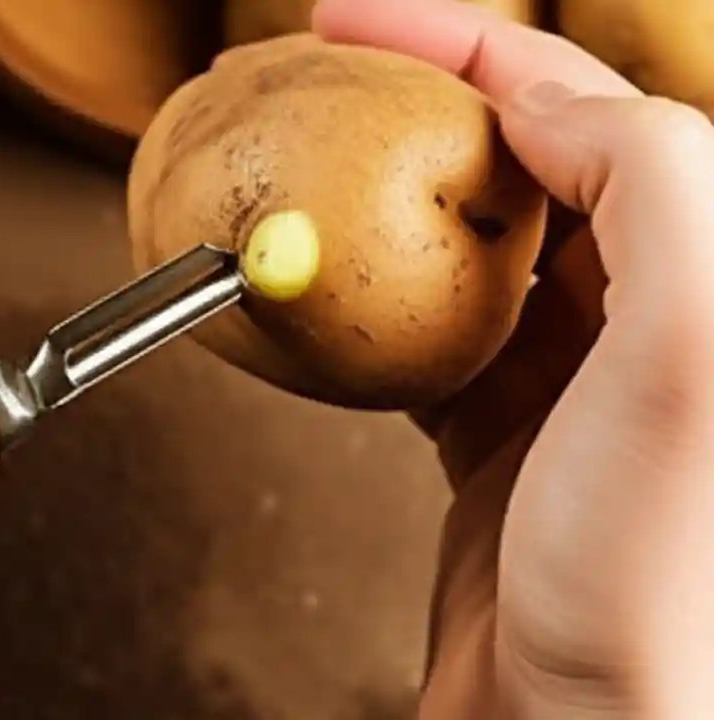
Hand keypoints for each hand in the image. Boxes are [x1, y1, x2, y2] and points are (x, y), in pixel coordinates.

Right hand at [315, 1, 713, 716]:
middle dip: (416, 110)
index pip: (582, 111)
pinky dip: (364, 309)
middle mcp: (648, 323)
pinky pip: (424, 344)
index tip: (350, 20)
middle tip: (319, 83)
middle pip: (518, 170)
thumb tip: (547, 103)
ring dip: (381, 209)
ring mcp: (570, 387)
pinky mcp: (501, 448)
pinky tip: (322, 298)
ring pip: (464, 254)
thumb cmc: (650, 593)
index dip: (462, 45)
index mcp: (704, 278)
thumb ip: (654, 187)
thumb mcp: (690, 359)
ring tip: (308, 174)